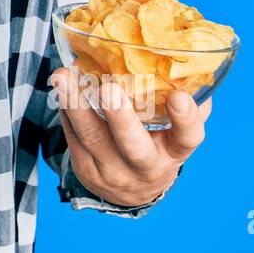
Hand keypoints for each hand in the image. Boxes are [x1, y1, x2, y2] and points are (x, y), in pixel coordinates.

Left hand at [48, 67, 209, 206]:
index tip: (179, 95)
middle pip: (133, 147)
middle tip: (107, 89)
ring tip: (63, 76)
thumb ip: (188, 103)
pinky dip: (66, 107)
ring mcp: (112, 170)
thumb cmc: (158, 145)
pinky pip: (72, 135)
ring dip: (75, 105)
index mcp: (173, 151)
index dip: (185, 119)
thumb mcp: (176, 131)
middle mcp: (145, 165)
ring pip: (91, 138)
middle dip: (120, 118)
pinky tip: (61, 84)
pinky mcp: (85, 168)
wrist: (131, 192)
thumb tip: (191, 61)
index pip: (186, 138)